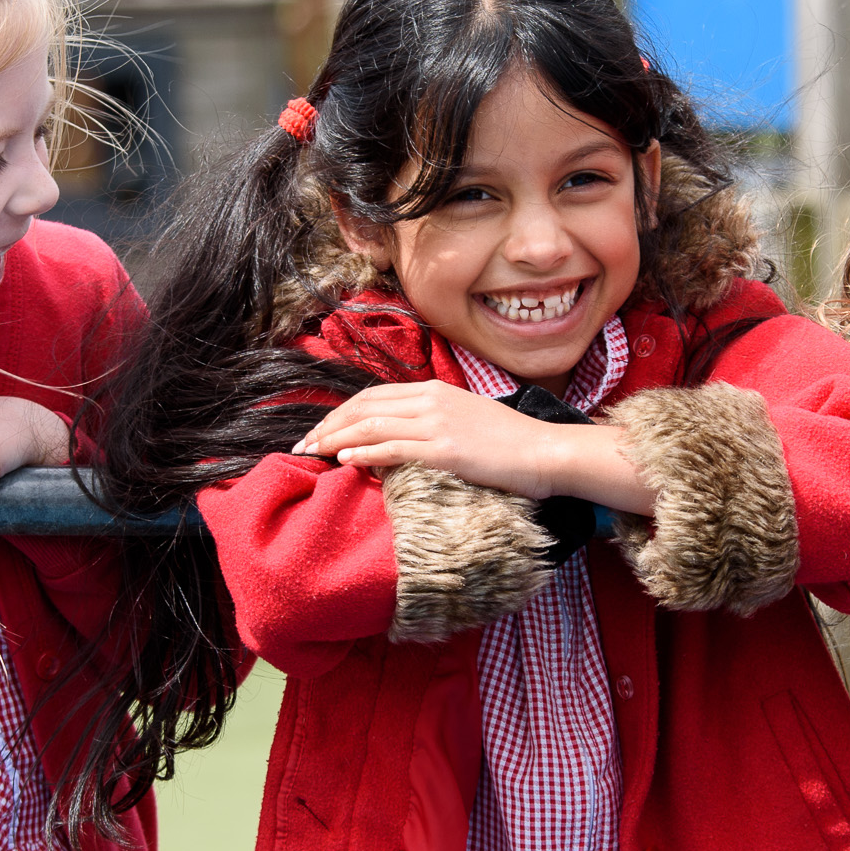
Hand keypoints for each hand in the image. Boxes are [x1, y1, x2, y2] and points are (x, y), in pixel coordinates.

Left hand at [296, 381, 656, 514]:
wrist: (547, 452)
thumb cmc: (511, 444)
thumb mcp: (467, 421)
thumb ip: (433, 423)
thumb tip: (401, 438)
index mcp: (436, 391)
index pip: (373, 395)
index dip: (340, 411)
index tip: (319, 430)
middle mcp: (432, 400)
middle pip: (364, 406)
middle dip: (328, 424)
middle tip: (302, 444)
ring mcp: (439, 423)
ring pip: (372, 424)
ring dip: (335, 437)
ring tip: (312, 452)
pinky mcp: (446, 449)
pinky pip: (394, 447)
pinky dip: (364, 450)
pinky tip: (343, 458)